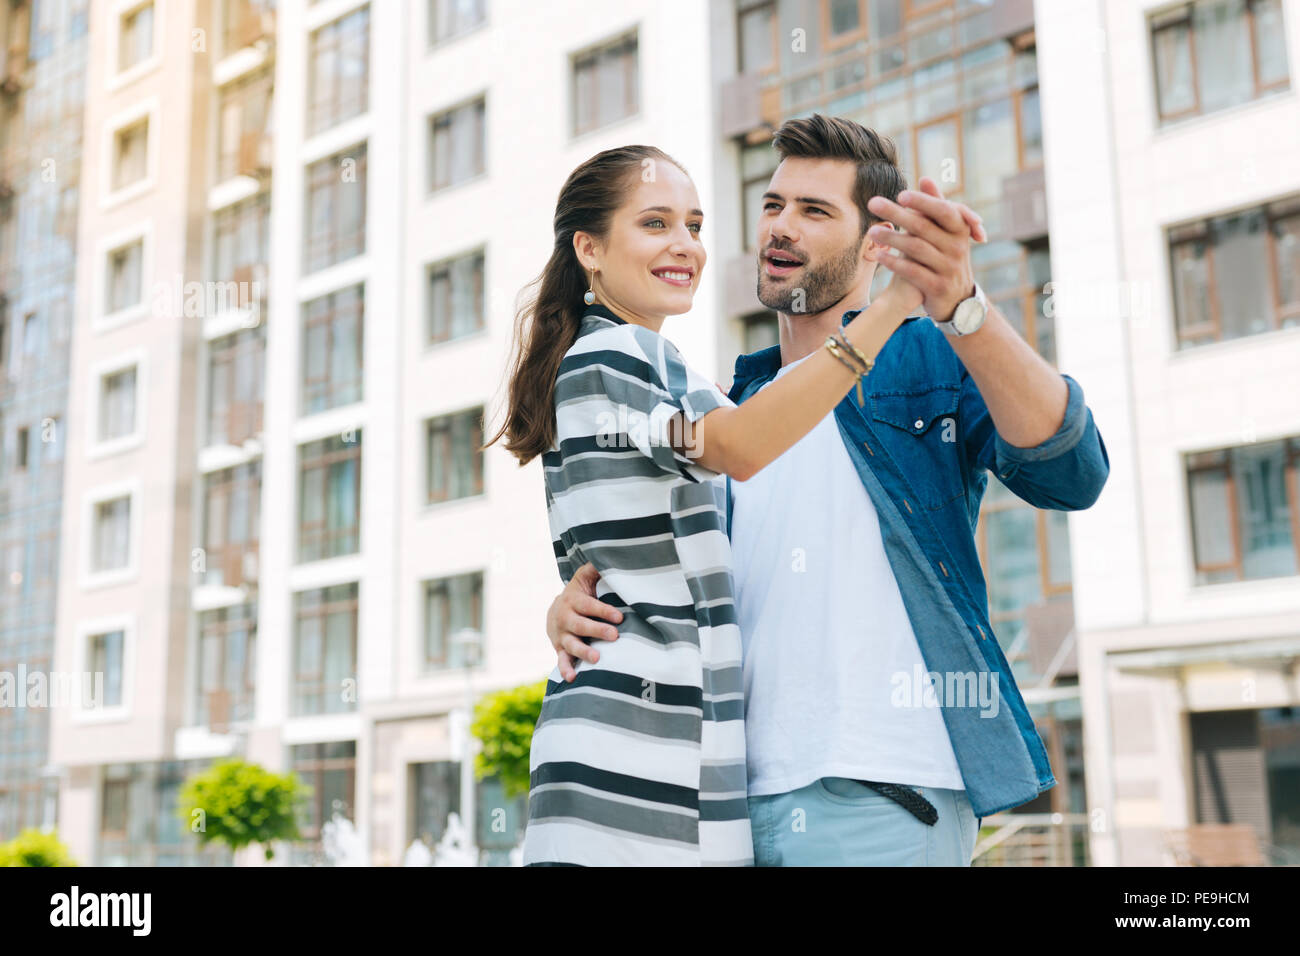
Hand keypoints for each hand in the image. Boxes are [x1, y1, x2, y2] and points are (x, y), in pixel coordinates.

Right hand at [546, 562, 621, 680]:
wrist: (555, 612)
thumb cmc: (579, 594)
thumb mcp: (585, 578)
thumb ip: (596, 568)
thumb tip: (610, 557)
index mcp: (572, 600)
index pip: (588, 605)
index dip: (603, 611)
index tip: (620, 617)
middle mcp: (565, 619)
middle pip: (580, 625)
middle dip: (596, 631)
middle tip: (614, 636)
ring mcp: (562, 636)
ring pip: (571, 644)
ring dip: (583, 652)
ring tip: (598, 659)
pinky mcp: (561, 650)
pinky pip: (562, 660)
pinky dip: (565, 669)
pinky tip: (573, 677)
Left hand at [866, 177, 980, 322]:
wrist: (958, 299)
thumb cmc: (947, 257)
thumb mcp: (948, 232)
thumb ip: (936, 206)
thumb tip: (925, 178)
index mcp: (960, 230)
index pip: (942, 210)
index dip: (922, 201)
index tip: (900, 194)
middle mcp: (957, 247)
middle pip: (923, 227)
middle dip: (896, 213)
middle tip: (872, 203)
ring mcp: (948, 268)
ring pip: (916, 249)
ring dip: (891, 238)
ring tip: (871, 231)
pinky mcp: (937, 287)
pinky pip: (912, 271)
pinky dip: (895, 262)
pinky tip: (879, 255)